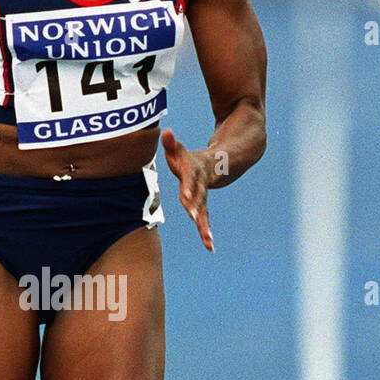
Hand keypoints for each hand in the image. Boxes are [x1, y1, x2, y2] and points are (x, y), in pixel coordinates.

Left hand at [161, 127, 213, 251]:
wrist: (214, 165)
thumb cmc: (187, 160)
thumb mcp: (179, 151)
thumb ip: (171, 143)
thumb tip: (166, 131)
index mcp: (193, 174)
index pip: (189, 181)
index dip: (188, 187)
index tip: (186, 196)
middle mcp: (200, 188)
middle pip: (199, 199)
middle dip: (196, 209)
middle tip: (195, 220)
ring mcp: (202, 198)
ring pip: (204, 214)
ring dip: (205, 227)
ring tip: (208, 242)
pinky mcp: (202, 207)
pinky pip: (204, 221)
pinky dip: (206, 233)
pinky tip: (209, 247)